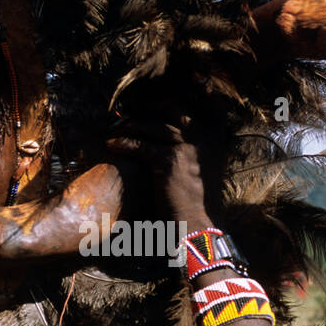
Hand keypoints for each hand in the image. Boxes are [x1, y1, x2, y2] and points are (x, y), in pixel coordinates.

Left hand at [104, 115, 214, 229]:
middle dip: (148, 108)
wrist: (195, 221)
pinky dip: (123, 144)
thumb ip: (193, 145)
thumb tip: (176, 129)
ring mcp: (187, 147)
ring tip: (117, 128)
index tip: (148, 105)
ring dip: (132, 125)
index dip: (166, 103)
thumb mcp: (202, 165)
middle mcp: (204, 137)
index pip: (187, 109)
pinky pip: (140, 146)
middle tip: (130, 112)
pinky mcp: (168, 160)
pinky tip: (111, 145)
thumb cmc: (195, 197)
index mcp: (213, 135)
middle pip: (171, 111)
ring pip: (153, 126)